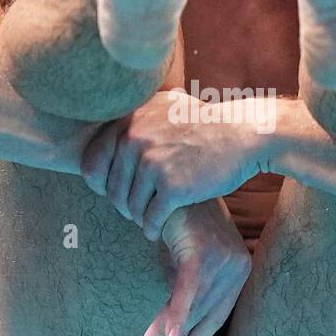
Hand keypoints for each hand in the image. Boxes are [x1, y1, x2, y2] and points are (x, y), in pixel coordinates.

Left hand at [79, 89, 264, 239]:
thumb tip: (110, 124)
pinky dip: (152, 229)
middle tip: (137, 210)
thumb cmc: (206, 124)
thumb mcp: (166, 105)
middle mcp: (134, 138)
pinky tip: (157, 230)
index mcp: (128, 120)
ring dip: (139, 218)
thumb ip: (137, 115)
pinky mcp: (172, 187)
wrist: (243, 133)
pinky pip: (150, 218)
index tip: (116, 191)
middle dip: (123, 205)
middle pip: (111, 189)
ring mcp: (152, 163)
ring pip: (130, 207)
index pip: (92, 162)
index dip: (101, 183)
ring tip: (149, 219)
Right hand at [135, 199, 251, 335]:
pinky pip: (188, 290)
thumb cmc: (178, 216)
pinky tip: (168, 335)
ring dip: (163, 334)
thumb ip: (187, 283)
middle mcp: (237, 266)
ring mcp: (222, 259)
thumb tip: (173, 320)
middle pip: (202, 316)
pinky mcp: (203, 252)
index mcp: (238, 269)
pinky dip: (177, 313)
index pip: (216, 315)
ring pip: (191, 308)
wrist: (174, 178)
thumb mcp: (184, 255)